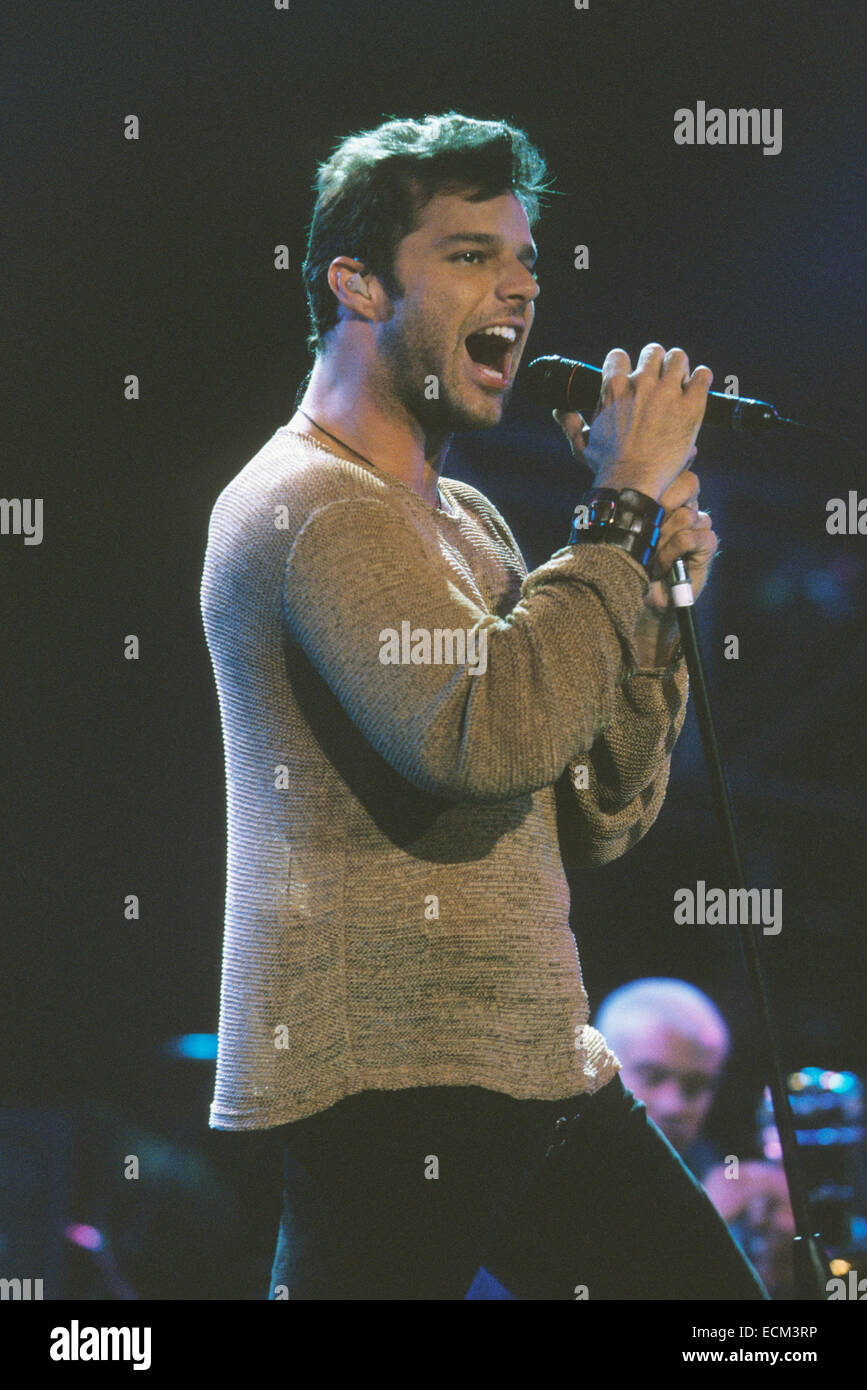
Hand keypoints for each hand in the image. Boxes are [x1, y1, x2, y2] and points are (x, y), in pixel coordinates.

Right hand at [554, 343, 712, 499]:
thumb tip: (560, 410)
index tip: (631, 377)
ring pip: (679, 358)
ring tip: (682, 382)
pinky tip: (698, 388)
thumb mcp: (583, 445)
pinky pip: (703, 376)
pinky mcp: (691, 406)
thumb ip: (571, 424)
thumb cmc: (606, 467)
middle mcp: (641, 383)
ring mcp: (667, 393)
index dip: (626, 365)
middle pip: (653, 352)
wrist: (632, 483)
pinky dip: (702, 378)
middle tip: (661, 380)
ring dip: (680, 367)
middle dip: (657, 362)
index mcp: (614, 388)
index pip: (619, 356)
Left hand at [642, 465, 719, 612]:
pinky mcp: (708, 544)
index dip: (665, 480)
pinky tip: (663, 567)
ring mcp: (700, 523)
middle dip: (661, 508)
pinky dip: (671, 553)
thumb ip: (642, 494)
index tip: (648, 499)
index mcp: (669, 495)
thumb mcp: (629, 523)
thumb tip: (656, 464)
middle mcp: (687, 505)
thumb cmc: (630, 559)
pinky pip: (689, 536)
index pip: (678, 470)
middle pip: (687, 484)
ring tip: (651, 556)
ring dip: (661, 539)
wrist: (639, 595)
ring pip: (685, 515)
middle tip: (646, 533)